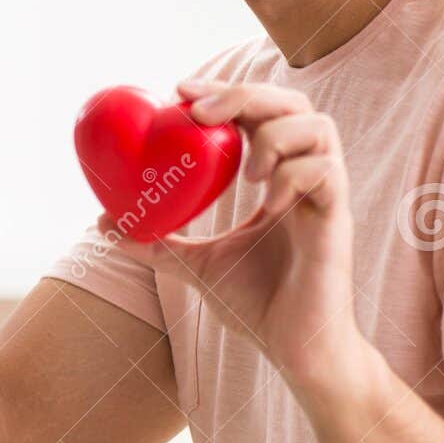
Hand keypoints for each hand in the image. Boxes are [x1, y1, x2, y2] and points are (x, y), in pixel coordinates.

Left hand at [101, 80, 359, 387]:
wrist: (297, 352)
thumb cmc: (259, 306)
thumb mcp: (197, 265)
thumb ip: (157, 242)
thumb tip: (104, 224)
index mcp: (277, 178)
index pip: (260, 113)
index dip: (225, 92)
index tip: (181, 90)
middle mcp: (305, 178)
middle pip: (294, 103)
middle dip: (247, 95)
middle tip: (201, 111)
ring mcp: (325, 196)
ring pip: (319, 127)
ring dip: (275, 135)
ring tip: (247, 171)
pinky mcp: (338, 220)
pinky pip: (326, 173)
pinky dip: (293, 175)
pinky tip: (269, 202)